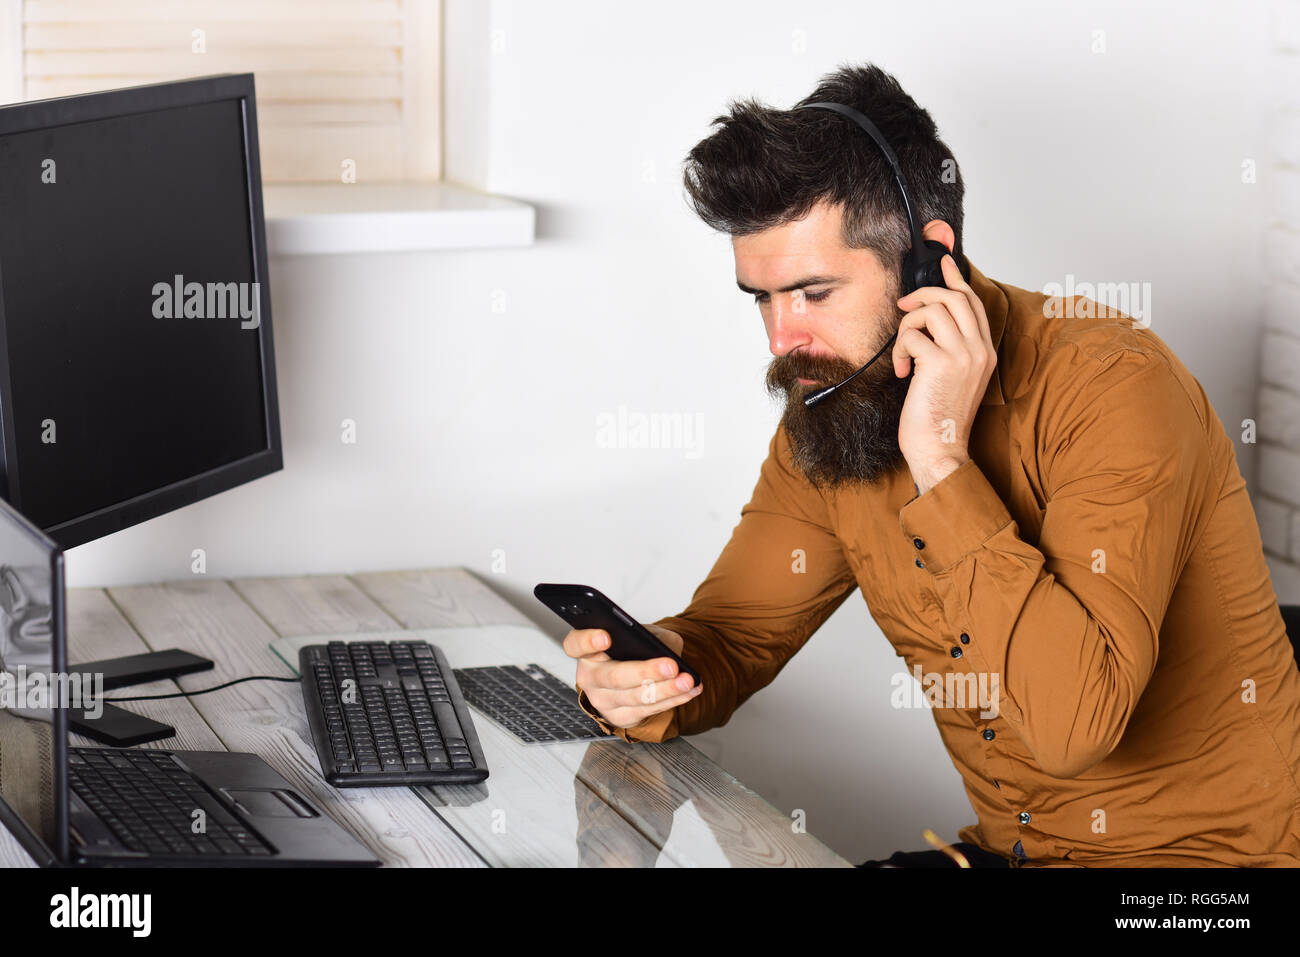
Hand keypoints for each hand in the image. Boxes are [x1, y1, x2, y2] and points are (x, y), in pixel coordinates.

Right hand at [563, 623, 701, 729]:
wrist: (635, 673)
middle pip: (613, 677)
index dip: (587, 641)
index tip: (605, 637)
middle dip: (645, 672)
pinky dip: (672, 700)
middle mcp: (589, 677)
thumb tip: (663, 649)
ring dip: (666, 690)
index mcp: (587, 650)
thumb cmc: (633, 648)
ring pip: (634, 698)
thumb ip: (644, 636)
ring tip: (686, 680)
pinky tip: (688, 690)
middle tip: (670, 666)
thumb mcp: (638, 635)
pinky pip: (647, 711)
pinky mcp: (620, 718)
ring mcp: (602, 701)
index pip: (575, 644)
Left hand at [892, 254, 996, 493]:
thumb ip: (948, 349)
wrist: (940, 448)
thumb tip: (928, 322)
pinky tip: (902, 372)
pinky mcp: (941, 363)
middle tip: (904, 305)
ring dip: (907, 326)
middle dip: (924, 293)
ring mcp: (963, 355)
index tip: (943, 263)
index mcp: (985, 352)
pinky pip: (912, 335)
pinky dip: (900, 350)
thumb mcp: (951, 378)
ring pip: (933, 309)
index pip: (974, 303)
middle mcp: (979, 350)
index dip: (956, 280)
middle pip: (955, 297)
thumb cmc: (938, 418)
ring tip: (904, 354)